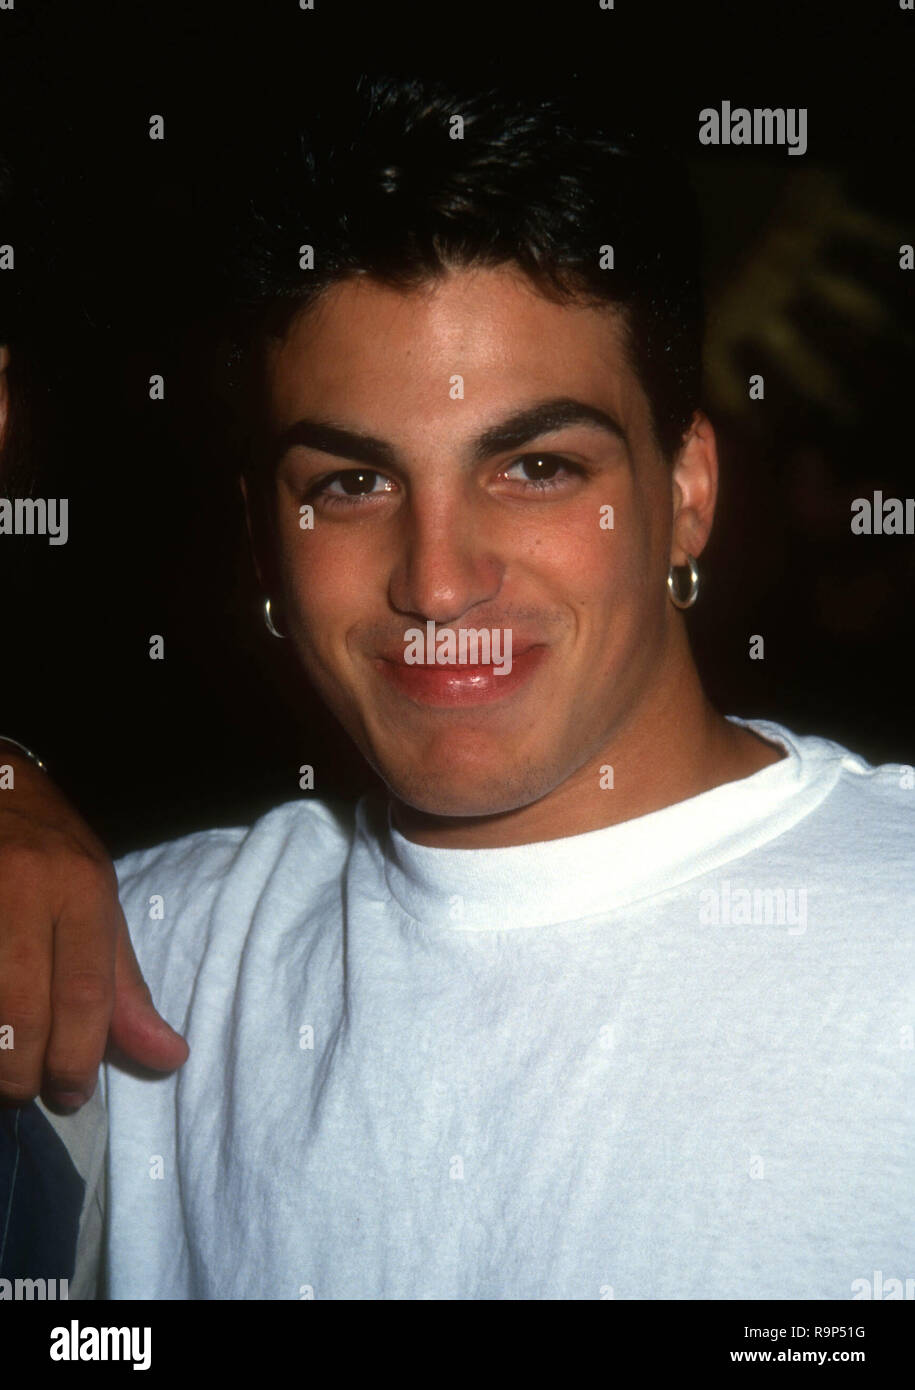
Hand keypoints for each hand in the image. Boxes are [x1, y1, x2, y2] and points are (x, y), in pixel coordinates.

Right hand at [0, 747, 187, 1110]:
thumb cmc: (50, 850)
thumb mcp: (98, 902)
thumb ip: (125, 985)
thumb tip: (170, 1057)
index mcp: (79, 888)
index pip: (84, 994)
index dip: (78, 1058)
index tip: (73, 1094)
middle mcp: (24, 889)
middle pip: (21, 1012)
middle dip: (25, 1071)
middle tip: (29, 1090)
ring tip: (3, 1070)